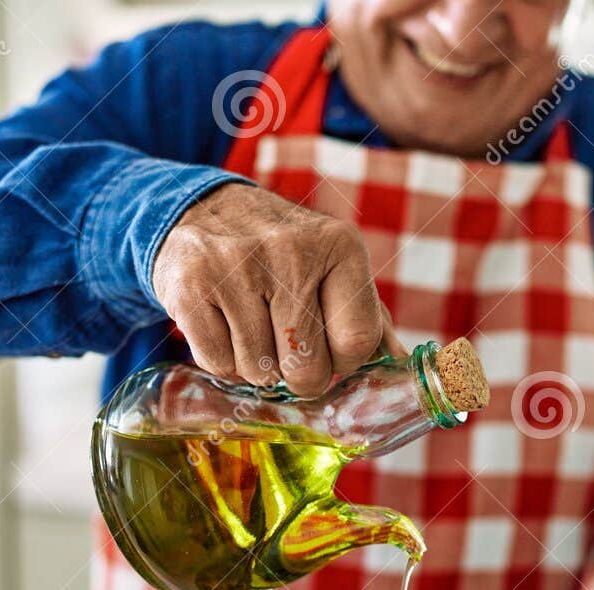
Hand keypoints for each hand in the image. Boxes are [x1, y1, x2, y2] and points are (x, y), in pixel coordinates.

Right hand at [151, 182, 401, 395]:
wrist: (203, 210)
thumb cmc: (282, 256)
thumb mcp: (334, 268)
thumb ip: (370, 320)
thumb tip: (402, 367)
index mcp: (340, 246)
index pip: (357, 343)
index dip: (342, 362)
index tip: (328, 351)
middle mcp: (290, 250)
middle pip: (307, 368)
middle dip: (298, 374)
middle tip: (287, 348)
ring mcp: (237, 266)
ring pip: (260, 372)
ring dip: (257, 367)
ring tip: (251, 326)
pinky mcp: (191, 285)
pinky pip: (218, 364)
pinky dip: (222, 360)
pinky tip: (223, 325)